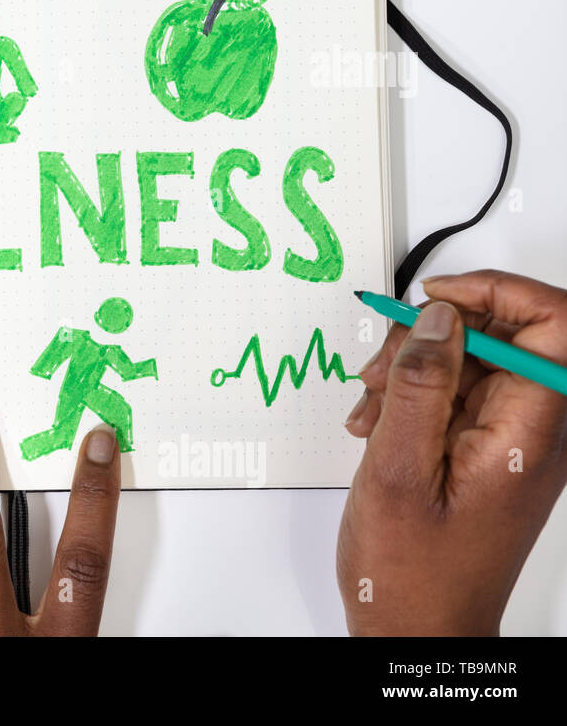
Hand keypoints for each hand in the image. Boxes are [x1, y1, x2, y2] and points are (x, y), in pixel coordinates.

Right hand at [338, 270, 566, 634]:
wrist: (415, 629)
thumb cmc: (412, 572)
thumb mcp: (397, 468)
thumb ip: (419, 384)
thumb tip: (436, 318)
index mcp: (530, 432)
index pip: (553, 323)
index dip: (496, 293)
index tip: (435, 300)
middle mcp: (534, 431)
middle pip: (507, 334)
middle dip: (436, 332)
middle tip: (386, 364)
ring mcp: (511, 440)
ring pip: (473, 360)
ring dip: (414, 367)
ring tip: (373, 404)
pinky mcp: (486, 450)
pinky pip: (456, 393)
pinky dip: (412, 394)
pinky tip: (379, 422)